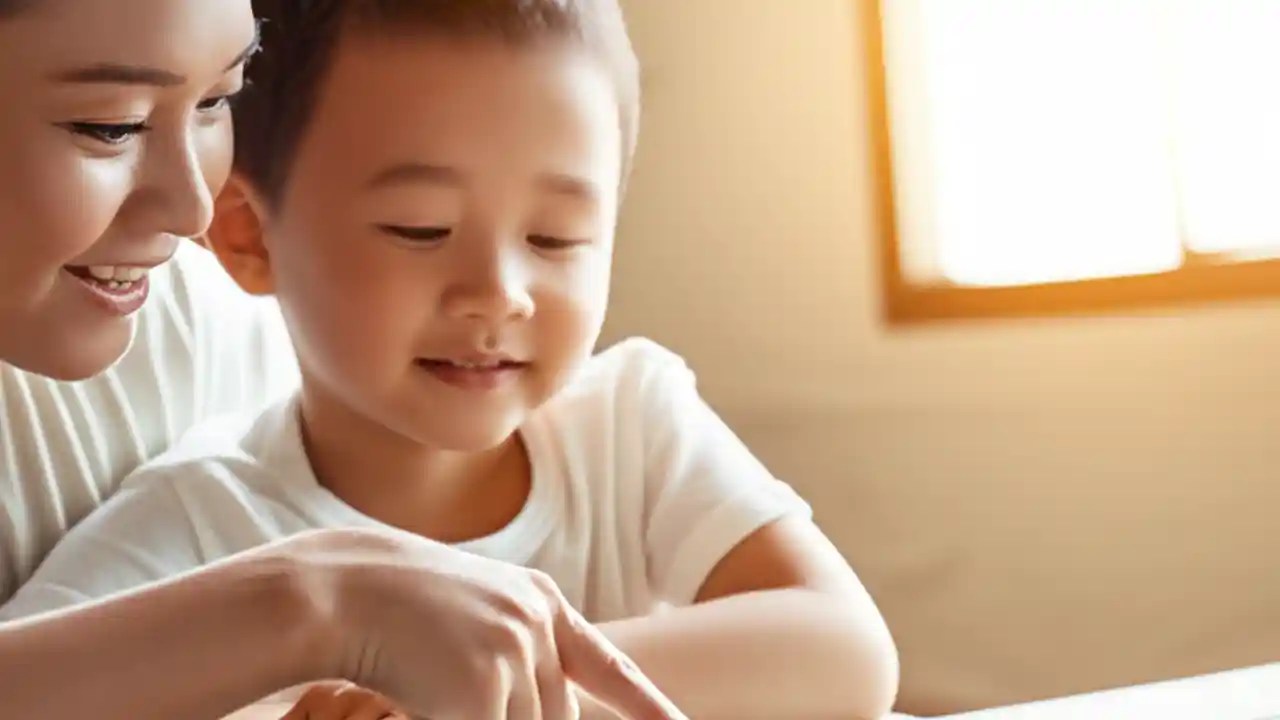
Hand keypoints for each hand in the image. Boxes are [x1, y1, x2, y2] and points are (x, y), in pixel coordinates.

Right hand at [272, 528, 686, 719]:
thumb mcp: (474, 615)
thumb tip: (552, 712)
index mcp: (542, 601)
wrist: (341, 586)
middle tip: (468, 694)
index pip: (608, 666)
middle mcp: (538, 623)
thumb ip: (519, 652)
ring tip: (436, 685)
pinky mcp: (482, 686)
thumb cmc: (399, 604)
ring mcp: (513, 651)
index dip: (649, 705)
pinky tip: (421, 699)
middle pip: (555, 718)